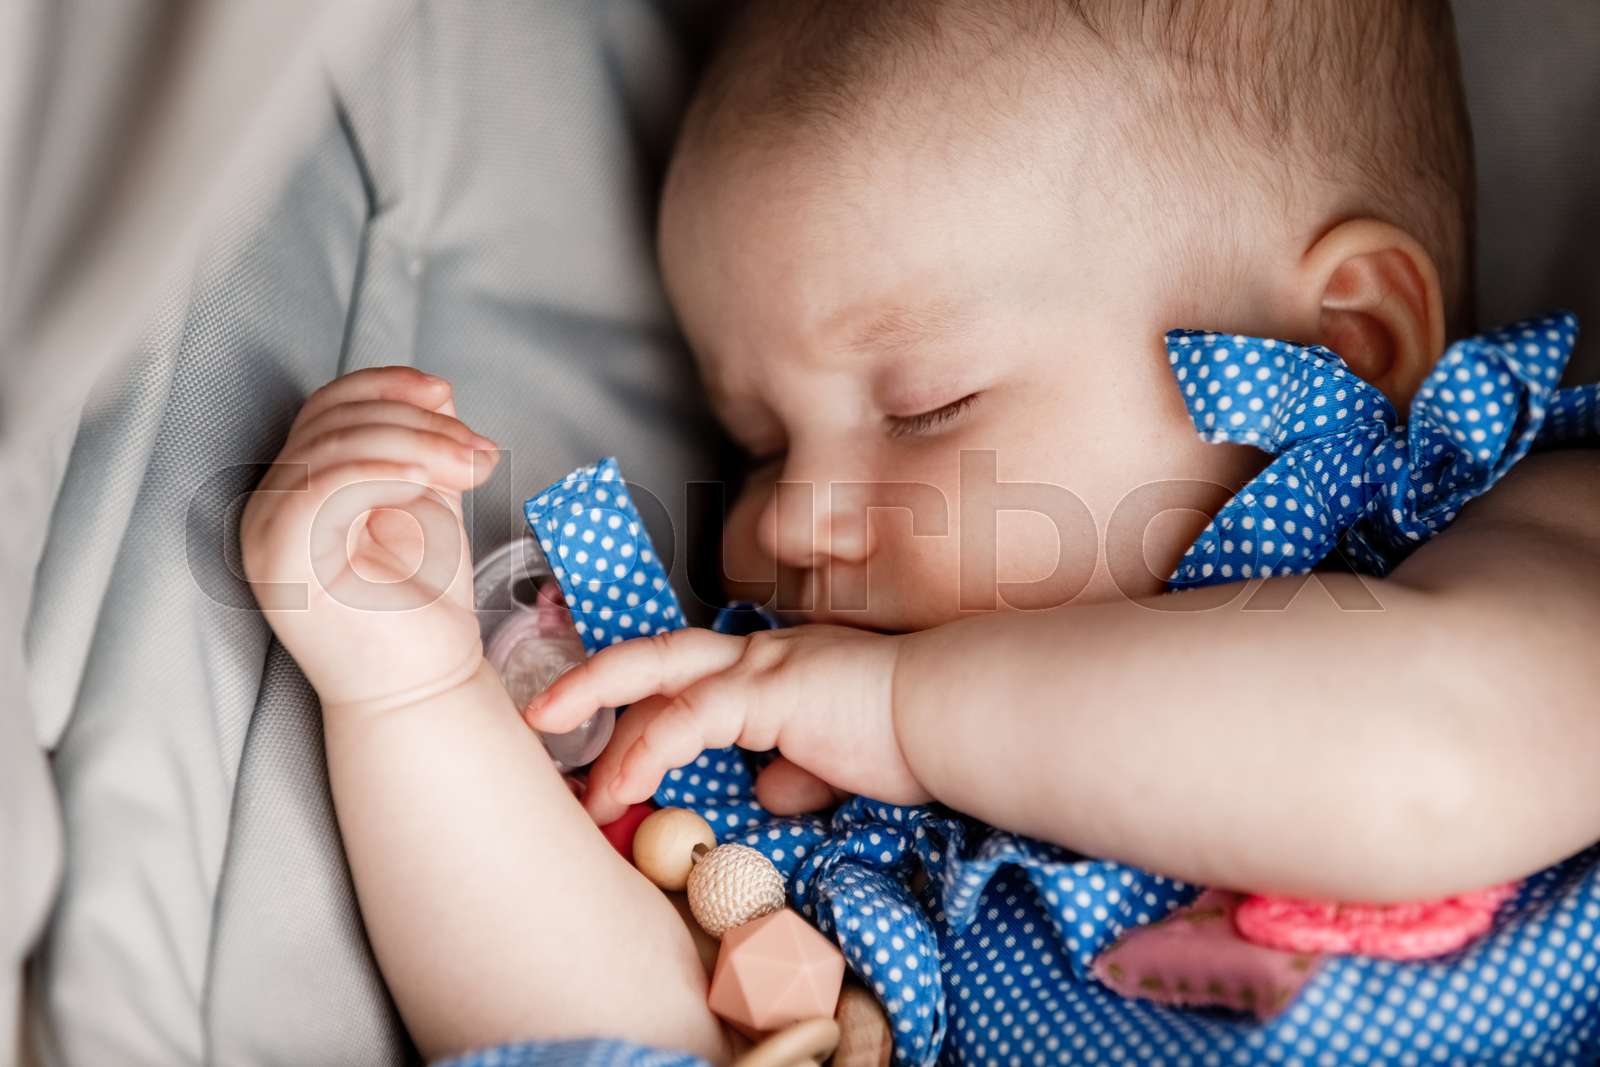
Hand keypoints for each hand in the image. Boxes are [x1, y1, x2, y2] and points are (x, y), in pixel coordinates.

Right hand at [241, 367, 498, 712]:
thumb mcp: (430, 503)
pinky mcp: (282, 565)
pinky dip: (378, 470)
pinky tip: (426, 478)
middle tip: (479, 452)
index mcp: (299, 487)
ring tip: (471, 467)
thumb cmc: (423, 604)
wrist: (423, 685)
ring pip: (330, 448)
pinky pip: (320, 489)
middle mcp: (270, 507)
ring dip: (413, 443)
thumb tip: (436, 389)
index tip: (446, 394)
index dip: (385, 386)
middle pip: (331, 421)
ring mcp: (269, 536)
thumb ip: (424, 447)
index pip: (328, 407)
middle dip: (415, 421)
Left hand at [523, 625, 927, 823]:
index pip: (687, 677)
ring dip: (602, 723)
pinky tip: (622, 786)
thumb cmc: (910, 734)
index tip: (602, 740)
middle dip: (589, 682)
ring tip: (575, 778)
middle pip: (651, 655)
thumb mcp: (840, 759)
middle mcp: (757, 657)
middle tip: (541, 716)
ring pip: (654, 675)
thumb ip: (799, 768)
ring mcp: (760, 668)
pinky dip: (646, 751)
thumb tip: (771, 788)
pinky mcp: (769, 693)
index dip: (639, 703)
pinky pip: (687, 718)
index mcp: (771, 669)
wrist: (953, 714)